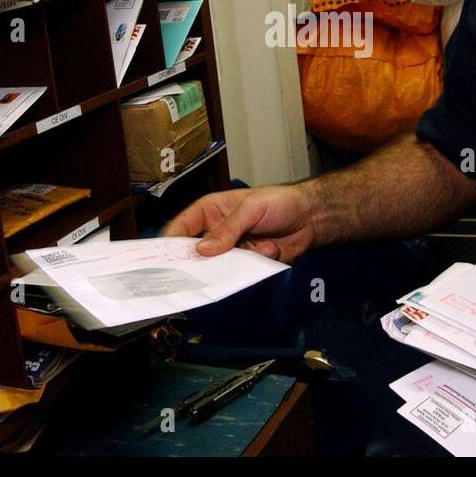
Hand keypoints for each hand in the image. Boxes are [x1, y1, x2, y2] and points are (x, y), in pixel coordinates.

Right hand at [162, 185, 318, 262]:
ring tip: (249, 251)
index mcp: (210, 211)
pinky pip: (239, 274)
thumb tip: (202, 250)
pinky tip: (269, 249)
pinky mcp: (246, 264)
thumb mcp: (251, 208)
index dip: (170, 244)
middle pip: (195, 254)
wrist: (311, 217)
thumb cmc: (279, 202)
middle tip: (200, 272)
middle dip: (199, 263)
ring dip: (233, 264)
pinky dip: (252, 267)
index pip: (182, 228)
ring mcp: (231, 250)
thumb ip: (228, 229)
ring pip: (217, 267)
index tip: (164, 261)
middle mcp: (216, 233)